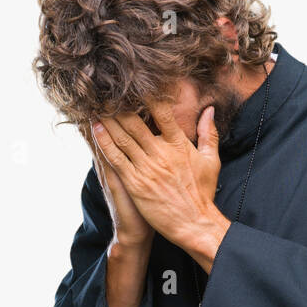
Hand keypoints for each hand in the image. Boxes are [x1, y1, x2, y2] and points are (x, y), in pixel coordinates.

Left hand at [90, 103, 229, 271]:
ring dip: (107, 119)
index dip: (147, 95)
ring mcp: (146, 169)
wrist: (195, 224)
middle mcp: (161, 154)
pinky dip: (104, 141)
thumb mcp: (211, 161)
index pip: (162, 112)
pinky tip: (95, 128)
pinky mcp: (135, 184)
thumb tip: (209, 109)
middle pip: (135, 122)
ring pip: (122, 137)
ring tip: (95, 103)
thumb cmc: (203, 193)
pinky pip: (116, 158)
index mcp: (179, 145)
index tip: (136, 82)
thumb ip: (209, 132)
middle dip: (118, 104)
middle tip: (106, 89)